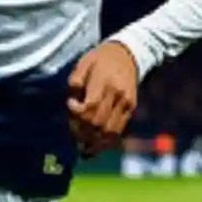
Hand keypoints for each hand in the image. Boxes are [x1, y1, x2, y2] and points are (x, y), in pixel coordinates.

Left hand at [67, 42, 138, 157]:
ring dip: (94, 142)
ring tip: (82, 148)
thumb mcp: (83, 63)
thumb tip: (72, 104)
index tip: (70, 106)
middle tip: (72, 134)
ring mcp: (127, 103)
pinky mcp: (131, 108)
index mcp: (104, 81)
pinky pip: (118, 130)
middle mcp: (118, 94)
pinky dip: (106, 141)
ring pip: (109, 131)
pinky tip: (94, 147)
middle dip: (82, 132)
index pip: (90, 106)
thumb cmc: (99, 59)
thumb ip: (75, 83)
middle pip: (98, 122)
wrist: (128, 53)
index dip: (76, 113)